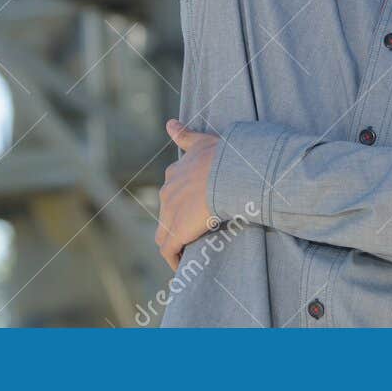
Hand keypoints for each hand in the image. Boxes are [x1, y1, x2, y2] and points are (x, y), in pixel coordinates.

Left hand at [155, 119, 221, 269]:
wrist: (228, 173)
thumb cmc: (223, 157)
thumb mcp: (201, 141)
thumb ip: (184, 135)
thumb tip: (169, 122)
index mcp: (174, 174)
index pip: (172, 193)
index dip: (181, 204)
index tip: (193, 212)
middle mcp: (166, 193)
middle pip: (166, 214)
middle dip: (177, 225)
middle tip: (194, 236)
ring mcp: (169, 214)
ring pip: (163, 234)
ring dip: (173, 245)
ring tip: (186, 255)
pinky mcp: (175, 232)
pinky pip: (169, 251)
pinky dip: (174, 260)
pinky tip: (183, 268)